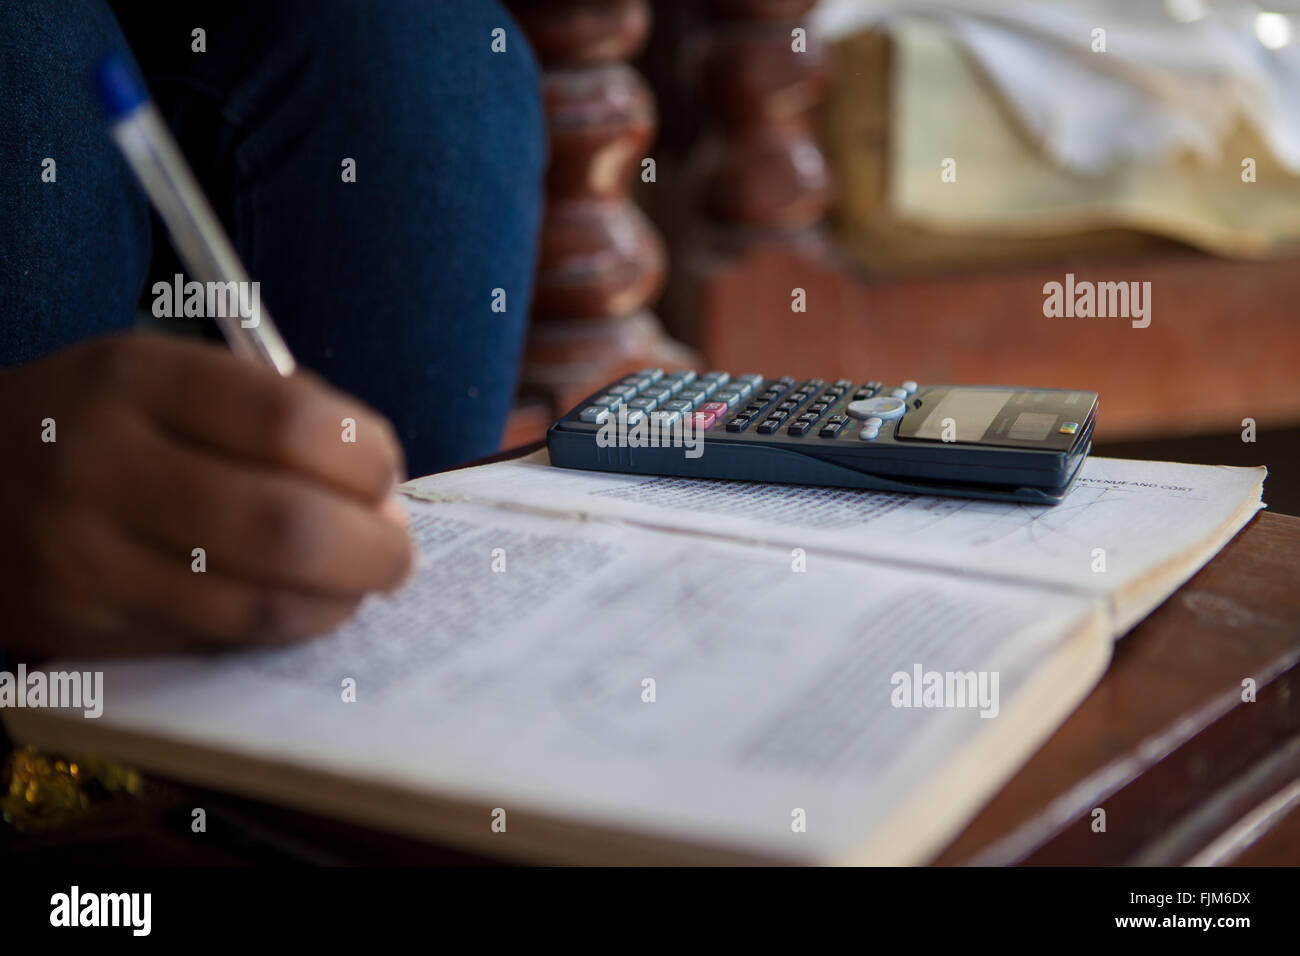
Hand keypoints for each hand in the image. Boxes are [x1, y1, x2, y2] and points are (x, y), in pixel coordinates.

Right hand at [0, 333, 413, 658]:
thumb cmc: (95, 422)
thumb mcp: (162, 377)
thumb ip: (272, 412)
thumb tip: (381, 496)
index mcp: (134, 378)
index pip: (289, 422)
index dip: (366, 456)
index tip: (385, 472)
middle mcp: (102, 465)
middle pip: (287, 526)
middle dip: (374, 548)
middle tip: (398, 550)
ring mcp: (87, 557)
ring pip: (261, 602)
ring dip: (340, 599)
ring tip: (359, 580)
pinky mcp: (85, 629)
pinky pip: (218, 640)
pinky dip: (282, 626)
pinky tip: (301, 603)